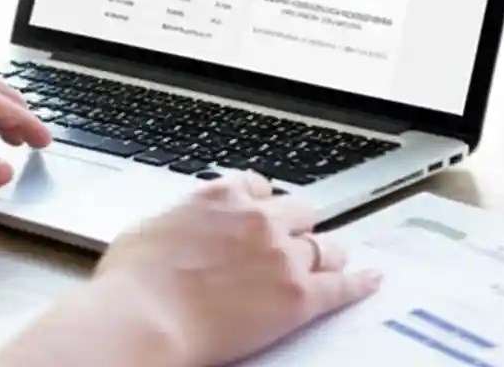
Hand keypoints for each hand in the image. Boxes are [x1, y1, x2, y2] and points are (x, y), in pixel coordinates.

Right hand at [0, 174, 381, 366]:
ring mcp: (282, 256)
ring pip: (325, 245)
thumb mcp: (149, 229)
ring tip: (332, 261)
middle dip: (297, 226)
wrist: (143, 318)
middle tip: (294, 241)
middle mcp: (257, 218)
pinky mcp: (299, 296)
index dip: (261, 202)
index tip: (261, 212)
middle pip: (299, 211)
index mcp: (219, 196)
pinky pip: (342, 286)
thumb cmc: (132, 281)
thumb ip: (180, 220)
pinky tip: (371, 279)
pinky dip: (360, 282)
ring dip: (326, 253)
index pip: (257, 186)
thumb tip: (180, 228)